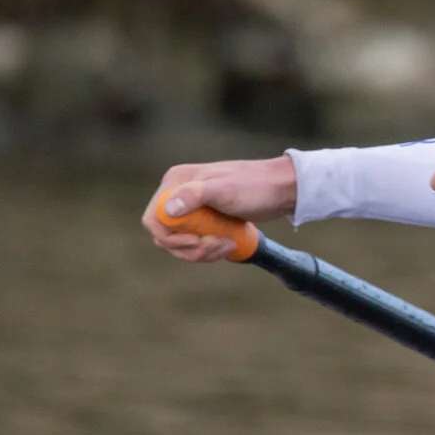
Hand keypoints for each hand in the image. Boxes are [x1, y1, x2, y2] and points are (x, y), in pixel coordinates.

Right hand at [142, 155, 298, 260]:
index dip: (170, 237)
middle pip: (166, 235)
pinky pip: (195, 243)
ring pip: (180, 243)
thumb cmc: (255, 186)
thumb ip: (195, 196)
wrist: (281, 189)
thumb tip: (167, 210)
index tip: (196, 242)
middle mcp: (178, 194)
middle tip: (218, 246)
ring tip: (227, 246)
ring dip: (201, 252)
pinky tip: (229, 245)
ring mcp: (191, 209)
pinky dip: (208, 250)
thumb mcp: (225, 190)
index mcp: (176, 182)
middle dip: (189, 248)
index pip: (154, 219)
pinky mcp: (204, 220)